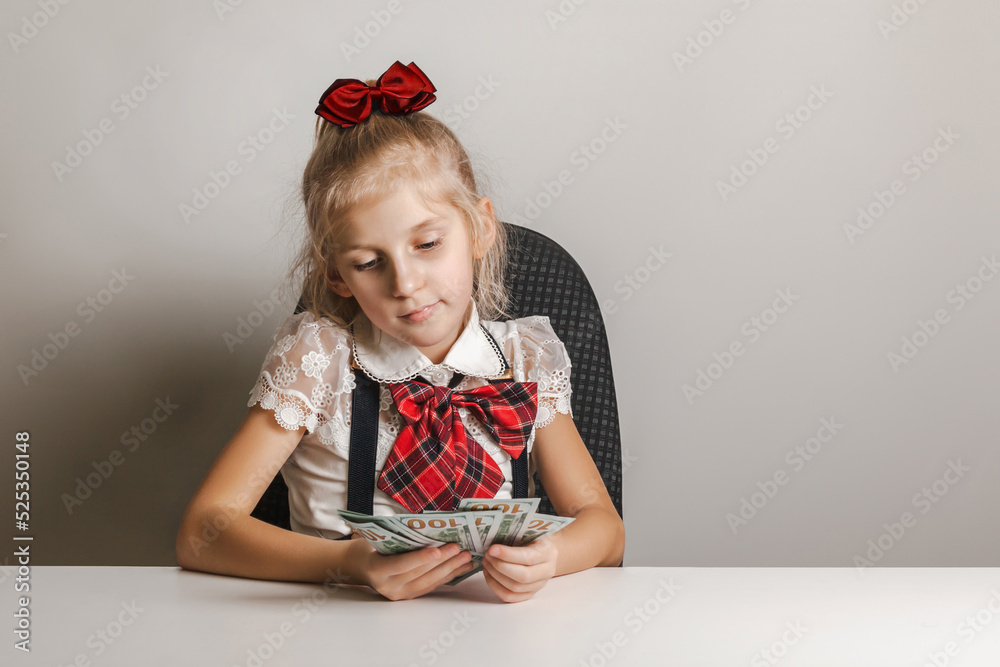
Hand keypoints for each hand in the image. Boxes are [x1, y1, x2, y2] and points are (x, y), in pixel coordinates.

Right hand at [349, 539, 474, 600]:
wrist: (361, 566)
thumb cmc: (372, 546)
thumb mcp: (379, 539)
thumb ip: (399, 537)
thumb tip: (430, 526)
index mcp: (377, 569)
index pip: (400, 564)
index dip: (420, 558)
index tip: (438, 550)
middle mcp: (388, 586)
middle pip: (419, 573)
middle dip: (442, 561)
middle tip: (460, 549)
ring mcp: (399, 594)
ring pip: (429, 582)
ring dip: (450, 570)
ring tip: (466, 558)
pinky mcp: (409, 597)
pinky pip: (431, 586)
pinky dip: (447, 576)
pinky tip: (461, 568)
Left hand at [482, 537, 557, 602]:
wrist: (543, 550)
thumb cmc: (533, 537)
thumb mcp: (530, 531)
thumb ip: (516, 533)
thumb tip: (492, 535)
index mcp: (548, 552)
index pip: (528, 558)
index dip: (508, 555)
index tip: (492, 549)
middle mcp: (547, 571)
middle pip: (523, 576)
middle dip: (500, 567)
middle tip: (487, 556)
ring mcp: (539, 585)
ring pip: (515, 588)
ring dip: (496, 576)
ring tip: (486, 563)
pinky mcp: (529, 594)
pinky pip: (511, 597)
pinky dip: (496, 587)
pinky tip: (489, 574)